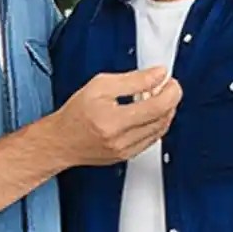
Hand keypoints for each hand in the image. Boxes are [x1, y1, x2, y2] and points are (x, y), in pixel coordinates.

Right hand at [54, 65, 181, 166]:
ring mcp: (125, 151)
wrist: (61, 141)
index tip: (170, 81)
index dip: (171, 92)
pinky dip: (156, 124)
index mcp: (112, 120)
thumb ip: (133, 79)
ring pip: (160, 130)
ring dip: (164, 112)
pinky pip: (152, 140)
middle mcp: (120, 139)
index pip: (157, 107)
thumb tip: (158, 74)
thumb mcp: (100, 86)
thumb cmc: (76, 113)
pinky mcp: (127, 156)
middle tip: (165, 86)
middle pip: (162, 119)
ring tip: (156, 98)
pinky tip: (147, 114)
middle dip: (170, 99)